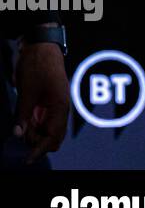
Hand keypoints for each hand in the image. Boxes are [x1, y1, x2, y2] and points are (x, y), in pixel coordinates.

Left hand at [14, 41, 69, 164]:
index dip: (40, 150)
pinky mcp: (51, 101)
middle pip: (54, 136)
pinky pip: (45, 120)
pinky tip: (25, 121)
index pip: (53, 137)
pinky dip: (35, 125)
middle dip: (38, 142)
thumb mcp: (26, 92)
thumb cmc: (38, 67)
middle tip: (21, 134)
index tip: (27, 159)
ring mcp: (57, 104)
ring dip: (35, 133)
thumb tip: (18, 135)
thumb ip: (23, 115)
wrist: (42, 47)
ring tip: (21, 126)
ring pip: (49, 129)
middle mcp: (62, 108)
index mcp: (60, 106)